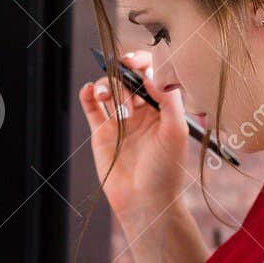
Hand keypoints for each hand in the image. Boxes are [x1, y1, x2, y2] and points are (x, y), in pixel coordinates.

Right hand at [80, 50, 193, 229]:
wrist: (146, 201)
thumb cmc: (167, 169)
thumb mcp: (176, 131)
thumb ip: (167, 98)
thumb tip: (150, 72)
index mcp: (162, 106)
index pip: (151, 73)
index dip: (141, 62)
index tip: (134, 63)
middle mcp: (141, 110)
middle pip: (126, 76)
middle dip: (122, 75)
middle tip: (125, 87)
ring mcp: (120, 120)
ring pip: (107, 89)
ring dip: (106, 87)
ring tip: (112, 104)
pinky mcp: (101, 132)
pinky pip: (91, 107)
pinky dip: (87, 95)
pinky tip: (89, 93)